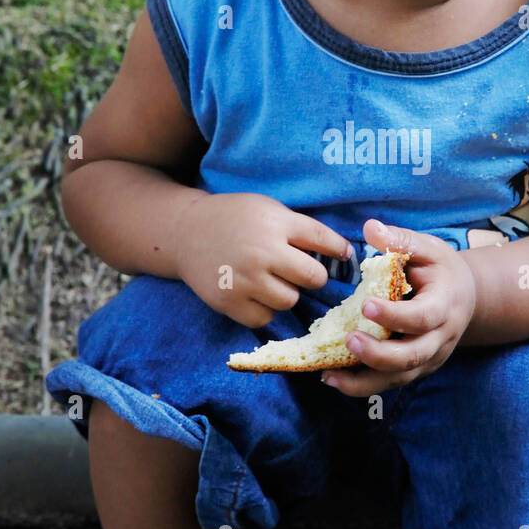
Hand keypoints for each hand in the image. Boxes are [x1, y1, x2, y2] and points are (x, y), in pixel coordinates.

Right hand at [173, 192, 352, 326]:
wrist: (185, 231)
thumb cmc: (234, 219)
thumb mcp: (268, 210)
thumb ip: (300, 228)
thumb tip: (343, 252)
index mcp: (275, 223)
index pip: (322, 239)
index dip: (339, 250)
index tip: (344, 256)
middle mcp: (262, 251)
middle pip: (313, 277)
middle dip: (313, 277)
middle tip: (301, 272)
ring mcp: (244, 279)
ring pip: (290, 300)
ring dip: (286, 293)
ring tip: (270, 280)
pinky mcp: (229, 302)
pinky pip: (265, 318)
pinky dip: (264, 309)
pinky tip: (253, 293)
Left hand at [320, 217, 476, 396]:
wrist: (465, 298)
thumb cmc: (442, 270)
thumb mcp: (428, 249)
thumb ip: (400, 241)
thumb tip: (370, 228)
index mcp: (445, 305)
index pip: (424, 317)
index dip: (396, 316)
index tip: (366, 306)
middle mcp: (439, 338)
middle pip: (412, 356)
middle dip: (379, 354)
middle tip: (348, 340)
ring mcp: (429, 358)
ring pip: (399, 377)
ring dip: (364, 381)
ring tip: (329, 374)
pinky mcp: (415, 369)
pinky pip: (390, 383)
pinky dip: (361, 385)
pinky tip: (333, 379)